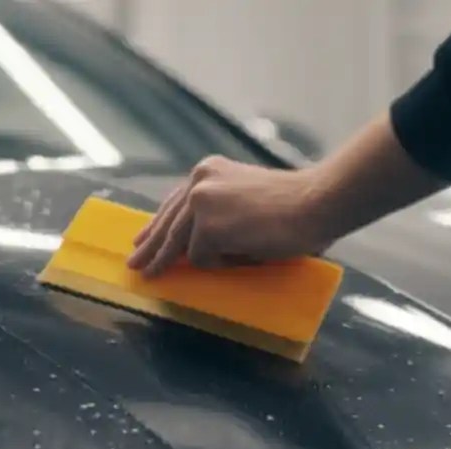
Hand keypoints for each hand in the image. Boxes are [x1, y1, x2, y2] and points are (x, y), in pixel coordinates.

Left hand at [126, 155, 332, 277]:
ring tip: (150, 275)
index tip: (142, 238)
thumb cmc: (294, 206)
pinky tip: (242, 256)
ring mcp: (202, 203)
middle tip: (134, 263)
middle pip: (168, 222)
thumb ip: (220, 212)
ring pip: (179, 244)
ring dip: (170, 261)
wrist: (316, 202)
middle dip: (150, 246)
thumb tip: (193, 245)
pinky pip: (203, 259)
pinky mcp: (208, 228)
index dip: (157, 224)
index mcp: (209, 171)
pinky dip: (221, 264)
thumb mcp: (246, 201)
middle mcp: (199, 180)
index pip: (175, 202)